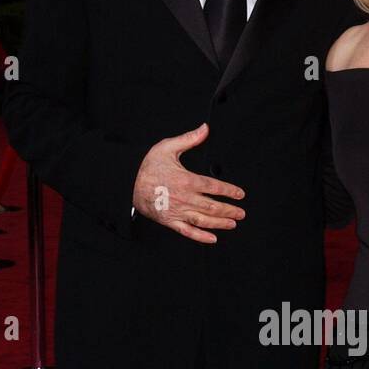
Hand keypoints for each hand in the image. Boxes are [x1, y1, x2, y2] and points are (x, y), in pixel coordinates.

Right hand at [132, 122, 245, 243]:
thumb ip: (189, 139)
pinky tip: (212, 239)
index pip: (214, 187)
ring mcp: (177, 211)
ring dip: (220, 223)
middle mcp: (184, 198)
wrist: (128, 183)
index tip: (240, 194)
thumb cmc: (147, 166)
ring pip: (204, 220)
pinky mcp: (170, 221)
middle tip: (241, 213)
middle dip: (230, 210)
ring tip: (233, 224)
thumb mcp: (167, 147)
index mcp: (186, 180)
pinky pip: (188, 231)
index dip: (229, 191)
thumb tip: (205, 129)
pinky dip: (201, 237)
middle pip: (212, 206)